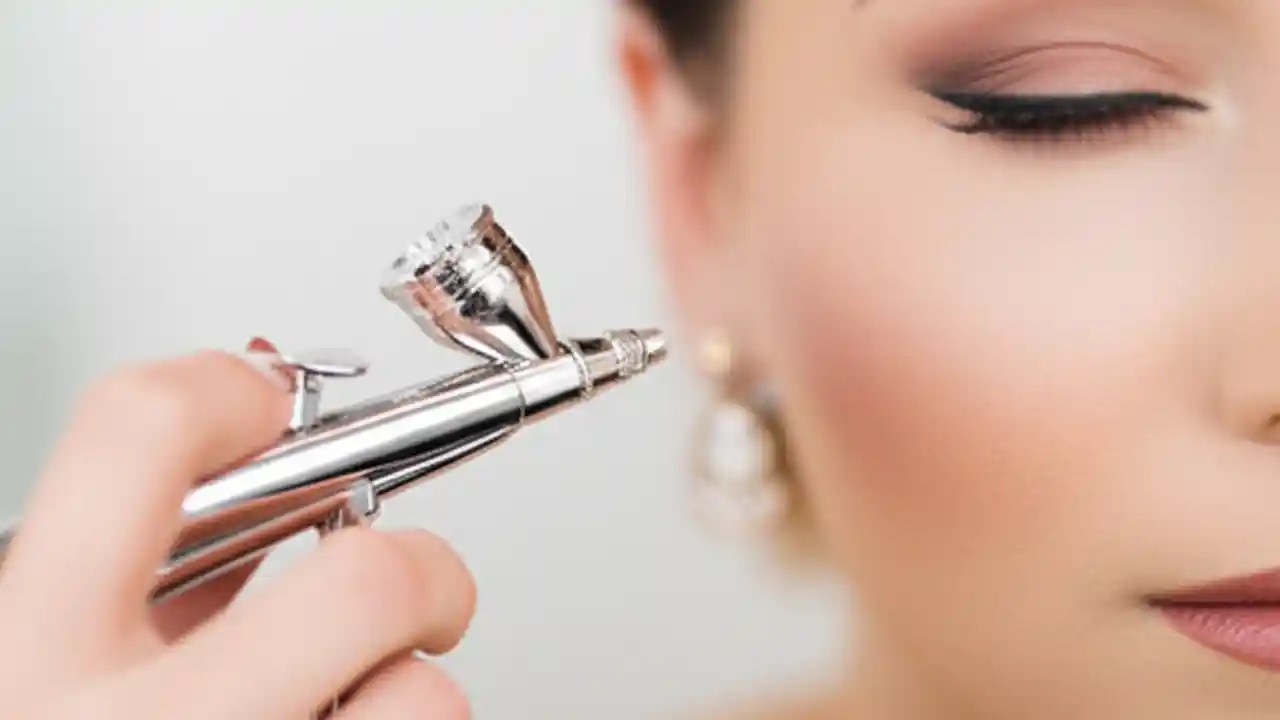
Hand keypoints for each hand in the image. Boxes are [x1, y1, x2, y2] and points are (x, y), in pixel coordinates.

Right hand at [0, 346, 475, 718]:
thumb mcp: (40, 675)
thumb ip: (139, 583)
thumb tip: (262, 470)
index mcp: (23, 663)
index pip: (138, 435)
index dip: (226, 393)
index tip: (269, 406)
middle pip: (370, 580)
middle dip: (424, 569)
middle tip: (413, 588)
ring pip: (427, 704)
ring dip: (410, 698)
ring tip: (350, 716)